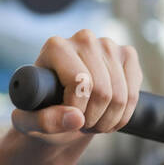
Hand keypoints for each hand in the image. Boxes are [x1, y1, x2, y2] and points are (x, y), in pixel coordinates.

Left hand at [11, 29, 140, 145]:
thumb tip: (76, 118)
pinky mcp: (128, 55)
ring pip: (121, 95)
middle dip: (94, 119)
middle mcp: (83, 38)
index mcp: (55, 46)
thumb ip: (43, 121)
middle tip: (82, 126)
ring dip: (109, 120)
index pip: (79, 81)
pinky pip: (134, 93)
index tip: (69, 120)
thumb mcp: (29, 122)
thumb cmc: (40, 111)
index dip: (78, 110)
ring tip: (92, 123)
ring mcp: (108, 45)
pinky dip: (124, 114)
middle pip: (102, 90)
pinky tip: (108, 116)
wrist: (59, 107)